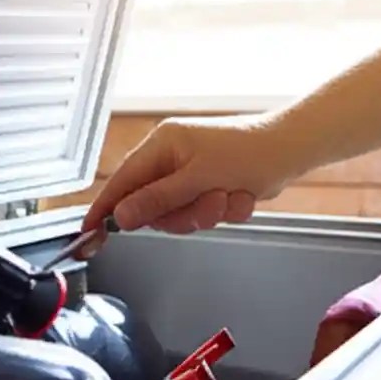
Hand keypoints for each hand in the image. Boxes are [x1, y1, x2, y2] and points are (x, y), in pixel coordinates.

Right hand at [81, 115, 302, 242]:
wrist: (291, 149)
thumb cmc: (248, 153)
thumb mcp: (198, 179)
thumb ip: (157, 200)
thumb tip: (121, 216)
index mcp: (161, 146)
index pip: (121, 182)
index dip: (104, 209)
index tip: (89, 233)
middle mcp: (170, 158)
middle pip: (152, 206)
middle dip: (183, 214)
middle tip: (208, 206)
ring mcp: (189, 172)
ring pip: (179, 214)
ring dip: (207, 213)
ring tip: (230, 197)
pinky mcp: (207, 185)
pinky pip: (201, 212)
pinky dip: (223, 210)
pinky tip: (242, 196)